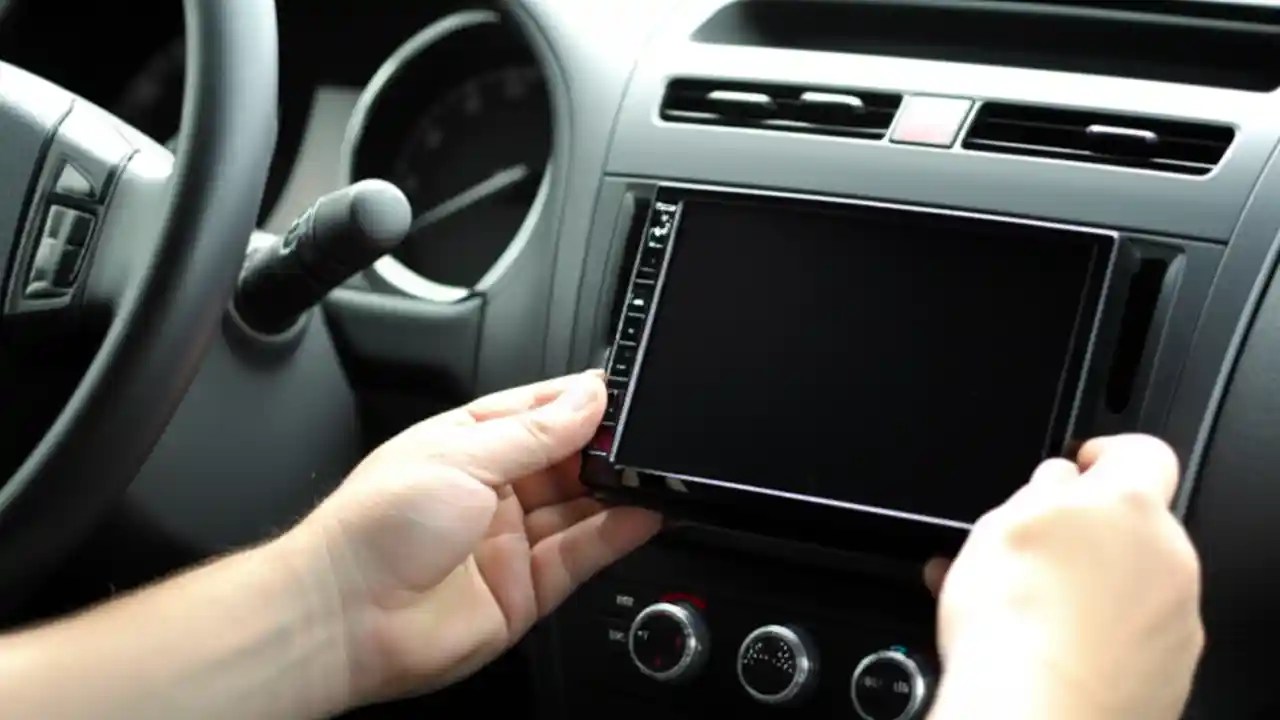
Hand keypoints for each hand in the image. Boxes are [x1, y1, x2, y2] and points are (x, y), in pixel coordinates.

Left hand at [281, 371, 660, 707]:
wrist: (345, 619)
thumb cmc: (374, 530)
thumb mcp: (461, 456)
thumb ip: (534, 431)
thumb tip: (587, 397)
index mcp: (464, 446)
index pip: (535, 412)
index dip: (577, 403)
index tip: (619, 393)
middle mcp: (489, 492)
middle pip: (563, 461)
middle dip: (602, 447)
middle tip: (642, 436)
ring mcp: (507, 542)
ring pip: (578, 509)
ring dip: (615, 491)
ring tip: (653, 473)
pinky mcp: (524, 589)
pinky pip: (580, 556)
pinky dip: (615, 535)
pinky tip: (641, 514)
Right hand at [924, 435, 1203, 719]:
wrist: (1039, 712)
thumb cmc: (1014, 623)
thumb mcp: (1001, 524)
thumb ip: (1041, 492)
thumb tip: (1056, 483)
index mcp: (1128, 505)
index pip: (1142, 452)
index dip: (1107, 457)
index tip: (1081, 469)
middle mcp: (1168, 556)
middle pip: (1136, 524)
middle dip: (1091, 532)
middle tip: (1038, 552)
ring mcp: (1176, 616)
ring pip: (1135, 583)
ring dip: (1093, 586)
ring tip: (1032, 609)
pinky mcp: (1171, 667)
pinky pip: (1138, 634)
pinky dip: (1103, 633)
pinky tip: (1054, 645)